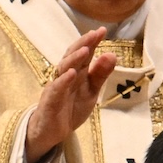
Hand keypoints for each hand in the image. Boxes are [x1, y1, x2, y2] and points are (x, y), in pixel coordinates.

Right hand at [25, 28, 116, 162]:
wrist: (53, 132)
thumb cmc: (71, 107)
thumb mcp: (91, 91)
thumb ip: (100, 74)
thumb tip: (112, 54)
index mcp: (76, 72)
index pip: (84, 54)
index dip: (92, 42)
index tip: (102, 30)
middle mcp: (65, 76)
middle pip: (72, 56)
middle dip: (83, 44)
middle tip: (94, 33)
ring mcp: (56, 87)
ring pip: (63, 69)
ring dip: (74, 59)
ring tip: (86, 49)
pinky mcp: (50, 102)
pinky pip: (56, 89)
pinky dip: (63, 81)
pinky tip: (72, 73)